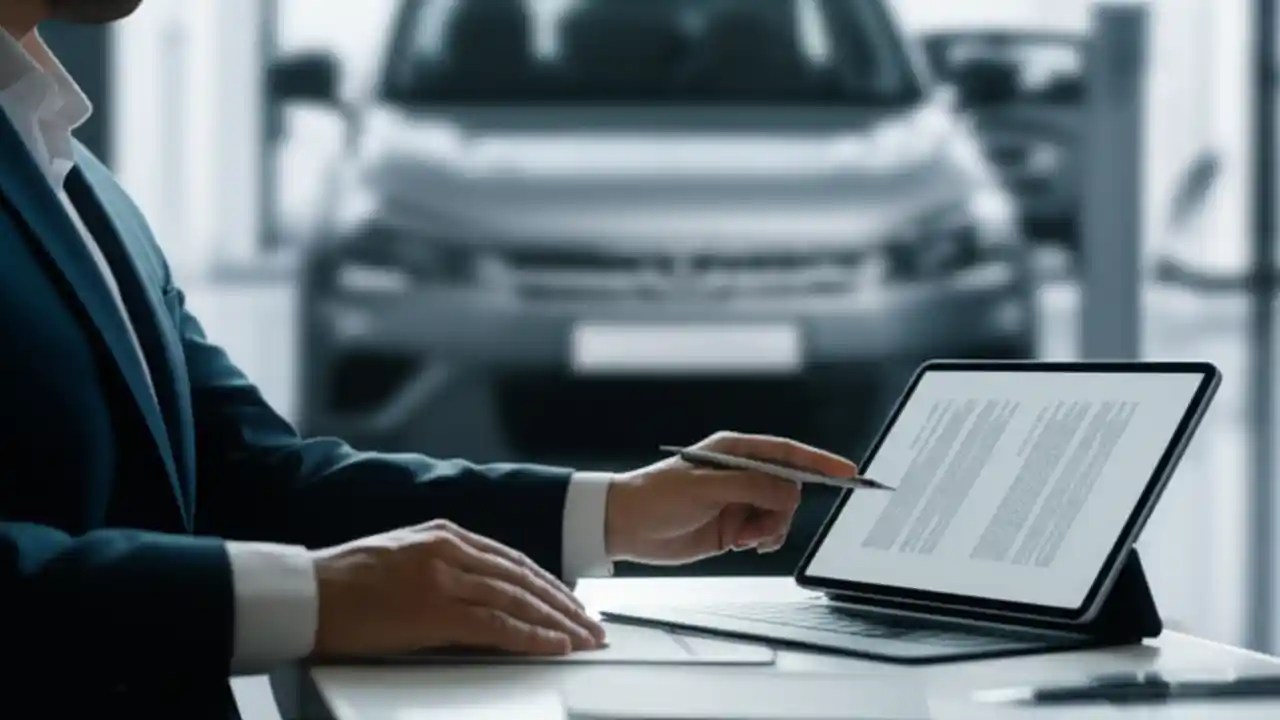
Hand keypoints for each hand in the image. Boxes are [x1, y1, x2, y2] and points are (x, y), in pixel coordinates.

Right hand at [310, 520, 606, 657]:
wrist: (305, 594)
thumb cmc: (344, 583)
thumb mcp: (402, 555)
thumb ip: (442, 564)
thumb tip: (477, 589)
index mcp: (444, 535)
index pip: (512, 560)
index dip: (548, 583)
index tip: (572, 601)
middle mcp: (450, 550)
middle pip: (524, 578)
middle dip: (564, 604)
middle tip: (592, 625)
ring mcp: (444, 579)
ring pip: (518, 600)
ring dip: (558, 623)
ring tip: (584, 640)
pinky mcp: (434, 611)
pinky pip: (497, 625)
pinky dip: (531, 637)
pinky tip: (553, 646)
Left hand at [605, 431, 856, 563]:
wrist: (624, 525)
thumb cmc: (656, 495)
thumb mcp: (705, 487)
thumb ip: (750, 486)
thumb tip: (788, 491)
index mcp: (734, 451)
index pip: (787, 452)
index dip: (819, 461)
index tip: (847, 472)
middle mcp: (741, 473)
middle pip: (788, 487)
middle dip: (783, 507)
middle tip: (760, 523)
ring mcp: (739, 500)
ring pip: (780, 514)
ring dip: (770, 528)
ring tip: (744, 537)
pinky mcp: (734, 526)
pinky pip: (766, 532)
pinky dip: (763, 540)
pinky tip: (744, 543)